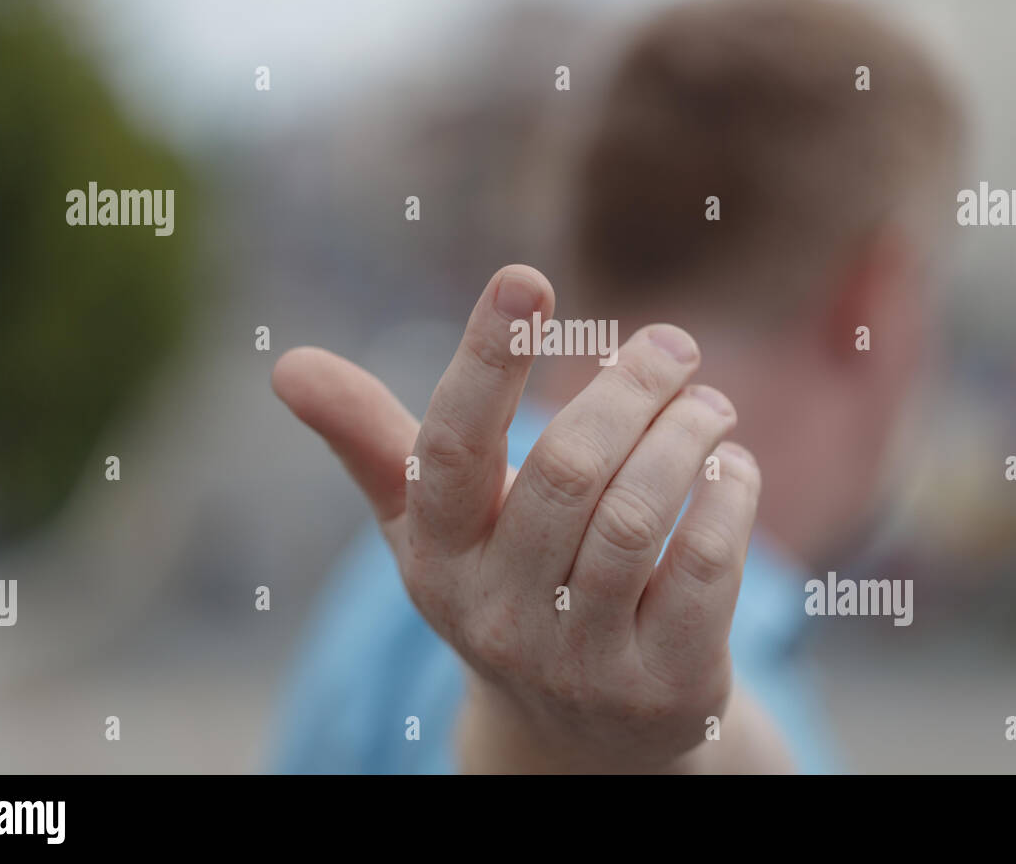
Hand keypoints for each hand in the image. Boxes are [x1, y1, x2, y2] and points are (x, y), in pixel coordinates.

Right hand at [273, 265, 778, 771]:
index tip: (526, 281)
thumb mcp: (432, 527)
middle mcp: (498, 613)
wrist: (581, 733)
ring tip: (709, 402)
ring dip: (687, 435)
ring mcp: (581, 659)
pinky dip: (728, 495)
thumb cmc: (502, 587)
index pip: (450, 450)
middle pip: (568, 473)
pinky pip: (704, 568)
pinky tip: (732, 465)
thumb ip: (371, 441)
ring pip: (637, 516)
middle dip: (629, 390)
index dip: (486, 361)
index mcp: (437, 557)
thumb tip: (283, 366)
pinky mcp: (664, 686)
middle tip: (672, 346)